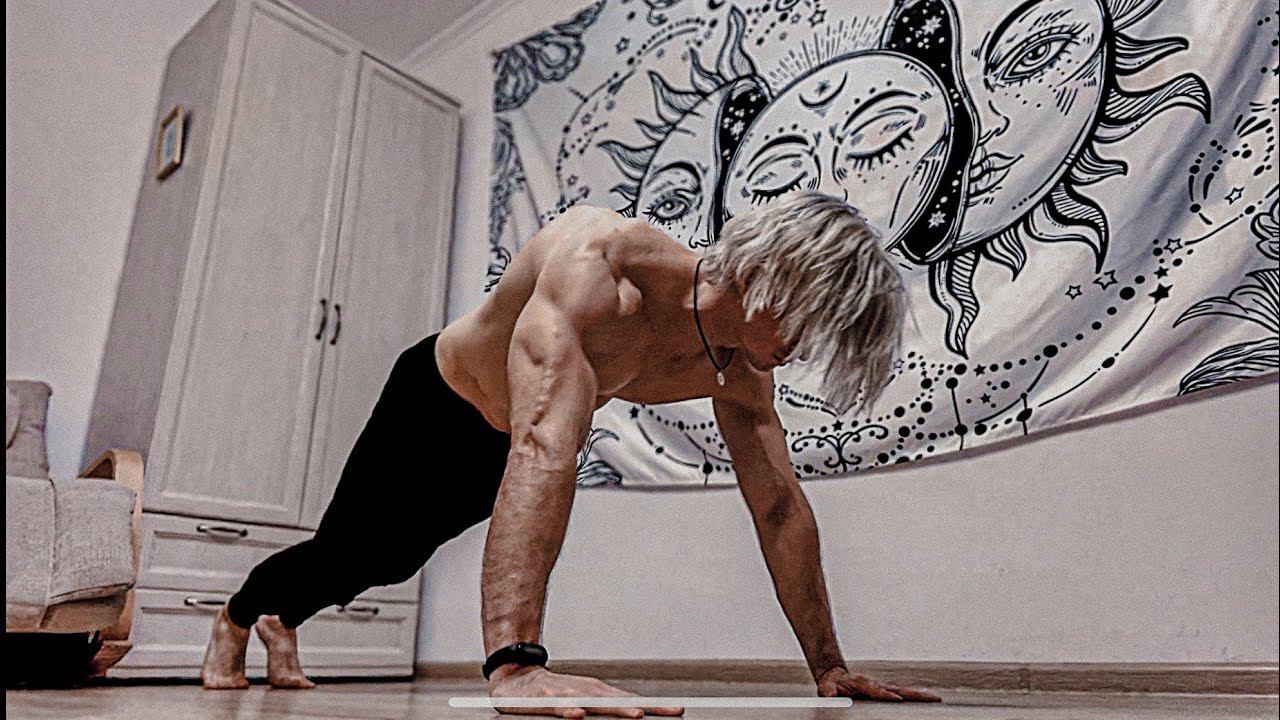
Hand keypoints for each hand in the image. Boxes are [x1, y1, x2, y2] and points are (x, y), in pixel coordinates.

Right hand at [489, 665, 683, 717]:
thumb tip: (636, 711)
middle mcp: (586, 691)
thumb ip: (604, 707)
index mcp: (597, 693)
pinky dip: (568, 710)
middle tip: (663, 713)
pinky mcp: (544, 698)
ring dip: (613, 709)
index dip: (654, 707)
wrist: (515, 676)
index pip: (630, 701)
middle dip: (641, 707)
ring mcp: (566, 694)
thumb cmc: (551, 691)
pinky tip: (578, 715)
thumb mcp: (582, 699)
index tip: (677, 711)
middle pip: (618, 701)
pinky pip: (558, 706)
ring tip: (634, 715)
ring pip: (593, 702)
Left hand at [816, 666, 941, 702]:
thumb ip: (828, 692)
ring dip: (919, 695)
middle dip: (914, 694)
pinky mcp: (884, 692)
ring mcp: (881, 688)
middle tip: (931, 696)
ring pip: (903, 691)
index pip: (877, 691)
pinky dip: (914, 696)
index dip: (886, 695)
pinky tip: (926, 699)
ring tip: (935, 698)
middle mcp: (875, 685)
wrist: (834, 677)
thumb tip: (830, 694)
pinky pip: (901, 694)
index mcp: (862, 684)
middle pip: (897, 689)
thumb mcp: (826, 689)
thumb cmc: (831, 686)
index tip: (898, 699)